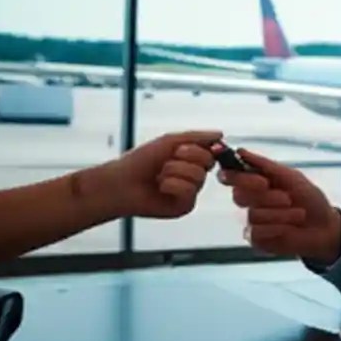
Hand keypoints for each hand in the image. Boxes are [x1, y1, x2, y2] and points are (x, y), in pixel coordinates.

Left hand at [85, 130, 222, 218]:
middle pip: (209, 162)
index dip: (202, 147)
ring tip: (159, 175)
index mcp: (191, 160)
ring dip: (175, 170)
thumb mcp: (169, 142)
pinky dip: (173, 185)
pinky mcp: (185, 206)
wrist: (120, 183)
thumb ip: (196, 137)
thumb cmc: (140, 161)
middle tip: (168, 159)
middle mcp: (193, 176)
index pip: (212, 151)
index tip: (189, 145)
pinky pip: (190, 191)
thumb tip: (220, 134)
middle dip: (187, 156)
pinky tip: (160, 187)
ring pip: (199, 176)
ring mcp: (190, 192)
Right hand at [218, 148, 340, 263]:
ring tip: (300, 214)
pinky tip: (289, 228)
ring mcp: (252, 221)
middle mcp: (251, 201)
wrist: (325, 227)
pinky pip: (256, 232)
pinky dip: (277, 228)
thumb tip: (240, 151)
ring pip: (253, 214)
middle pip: (238, 195)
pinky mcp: (256, 239)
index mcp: (256, 182)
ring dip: (280, 214)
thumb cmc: (309, 199)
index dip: (234, 176)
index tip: (258, 180)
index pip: (232, 176)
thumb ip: (265, 165)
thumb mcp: (292, 177)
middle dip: (265, 196)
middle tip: (286, 198)